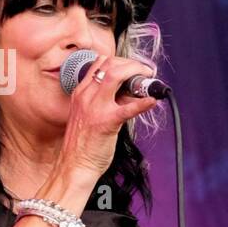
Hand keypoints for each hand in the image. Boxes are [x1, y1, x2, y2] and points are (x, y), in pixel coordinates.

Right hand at [59, 53, 159, 176]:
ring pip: (116, 76)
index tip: (134, 67)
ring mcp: (96, 107)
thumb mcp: (87, 114)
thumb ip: (103, 101)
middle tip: (146, 71)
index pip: (100, 64)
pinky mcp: (107, 122)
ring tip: (149, 80)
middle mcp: (86, 96)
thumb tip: (129, 94)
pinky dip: (143, 102)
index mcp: (81, 93)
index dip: (121, 61)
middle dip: (132, 64)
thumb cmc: (83, 144)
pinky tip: (152, 101)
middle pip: (110, 65)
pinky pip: (128, 108)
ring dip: (137, 73)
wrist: (75, 165)